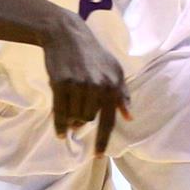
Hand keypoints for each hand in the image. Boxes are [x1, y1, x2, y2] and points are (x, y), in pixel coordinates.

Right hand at [40, 13, 127, 154]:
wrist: (67, 34)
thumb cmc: (92, 53)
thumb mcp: (114, 69)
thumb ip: (122, 93)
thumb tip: (129, 116)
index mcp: (113, 85)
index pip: (110, 119)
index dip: (103, 139)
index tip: (98, 155)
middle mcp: (97, 87)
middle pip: (89, 119)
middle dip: (83, 122)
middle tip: (77, 119)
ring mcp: (78, 85)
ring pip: (75, 116)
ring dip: (72, 120)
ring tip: (69, 114)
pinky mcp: (61, 83)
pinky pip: (60, 112)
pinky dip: (59, 125)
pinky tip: (60, 133)